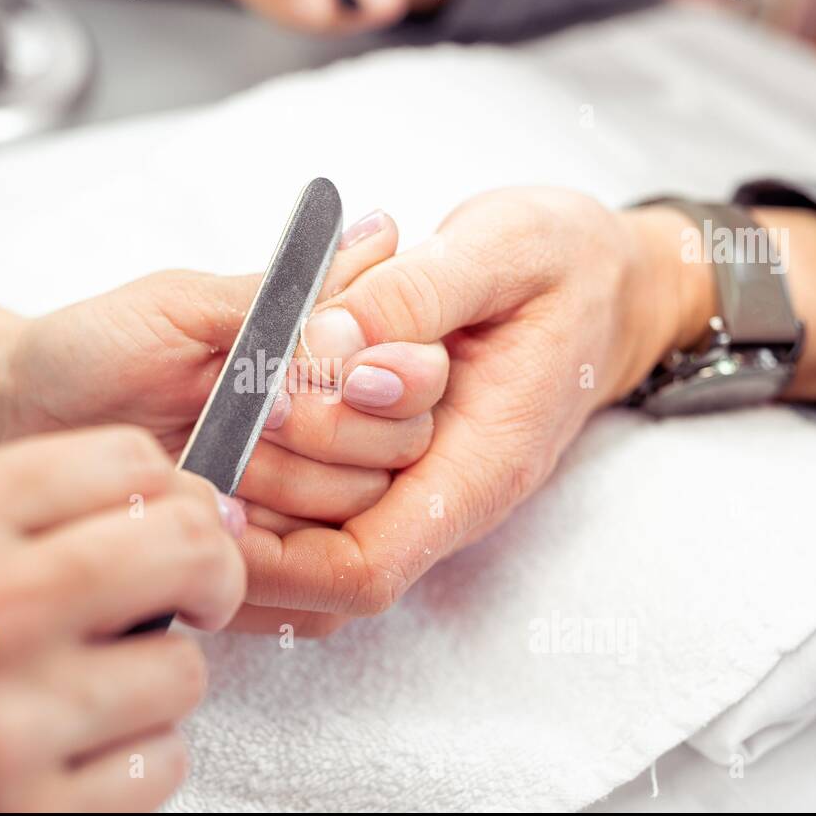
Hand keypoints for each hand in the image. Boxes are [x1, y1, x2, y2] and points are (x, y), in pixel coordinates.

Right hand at [0, 428, 244, 810]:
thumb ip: (40, 514)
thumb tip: (206, 510)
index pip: (131, 460)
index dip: (178, 494)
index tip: (178, 527)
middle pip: (185, 546)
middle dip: (214, 572)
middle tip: (196, 598)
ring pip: (183, 671)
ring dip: (155, 684)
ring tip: (85, 695)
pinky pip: (161, 763)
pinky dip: (135, 761)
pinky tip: (70, 756)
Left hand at [1, 212, 448, 528]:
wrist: (25, 422)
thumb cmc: (96, 350)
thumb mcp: (184, 306)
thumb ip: (282, 294)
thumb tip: (380, 238)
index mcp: (325, 359)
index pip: (416, 376)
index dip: (383, 378)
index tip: (307, 372)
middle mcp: (332, 430)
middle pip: (398, 451)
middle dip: (324, 436)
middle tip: (252, 417)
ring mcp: (304, 498)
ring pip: (360, 514)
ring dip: (290, 491)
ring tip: (217, 471)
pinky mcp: (273, 556)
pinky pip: (314, 581)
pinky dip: (271, 554)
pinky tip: (221, 522)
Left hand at [234, 187, 815, 632]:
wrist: (605, 281)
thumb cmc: (565, 262)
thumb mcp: (503, 248)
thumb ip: (418, 294)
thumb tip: (334, 345)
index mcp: (477, 467)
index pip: (365, 568)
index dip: (276, 558)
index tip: (209, 498)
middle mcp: (442, 497)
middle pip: (320, 555)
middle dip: (256, 491)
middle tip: (223, 399)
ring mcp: (416, 484)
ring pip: (311, 542)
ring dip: (253, 491)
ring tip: (212, 413)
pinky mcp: (393, 460)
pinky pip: (318, 502)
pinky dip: (268, 473)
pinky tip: (233, 418)